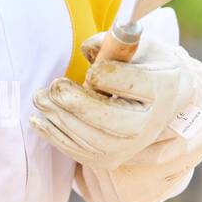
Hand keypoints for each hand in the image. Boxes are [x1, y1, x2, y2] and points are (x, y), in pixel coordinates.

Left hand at [30, 26, 194, 170]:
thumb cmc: (143, 64)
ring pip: (94, 140)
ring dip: (61, 119)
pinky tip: (38, 120)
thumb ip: (112, 43)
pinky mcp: (111, 158)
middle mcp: (151, 122)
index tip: (91, 70)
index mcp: (161, 87)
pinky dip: (55, 136)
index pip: (133, 84)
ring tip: (40, 98)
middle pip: (115, 120)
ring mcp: (132, 145)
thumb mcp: (136, 45)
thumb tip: (88, 49)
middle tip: (54, 86)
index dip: (107, 77)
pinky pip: (80, 152)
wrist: (163, 98)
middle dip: (78, 104)